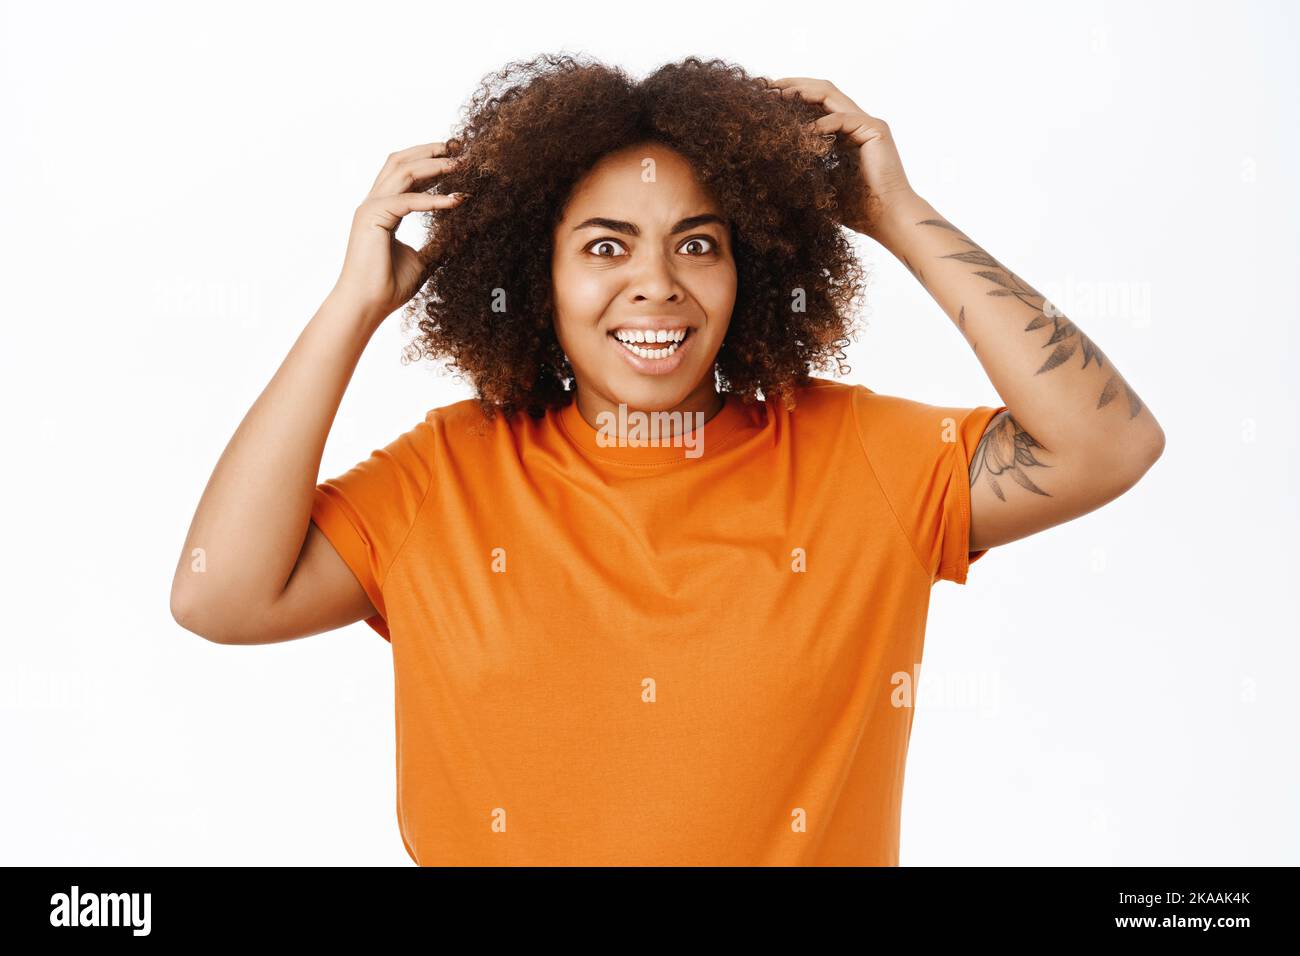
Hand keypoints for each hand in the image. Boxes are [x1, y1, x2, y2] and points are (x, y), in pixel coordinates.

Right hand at [329, 141, 467, 322]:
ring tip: (460, 164)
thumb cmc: (389, 287)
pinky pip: (407, 201)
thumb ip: (439, 243)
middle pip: (400, 161)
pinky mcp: (372, 218)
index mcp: (383, 209)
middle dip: (430, 151)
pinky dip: (433, 199)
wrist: (367, 306)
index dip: (430, 161)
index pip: (406, 174)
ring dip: (434, 165)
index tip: (457, 156)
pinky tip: (456, 200)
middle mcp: (374, 203)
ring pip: (403, 171)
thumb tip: (464, 233)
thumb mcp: (424, 260)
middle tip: (459, 146)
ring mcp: (370, 208)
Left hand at [766, 77, 917, 239]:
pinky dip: (821, 124)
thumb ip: (806, 169)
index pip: (816, 103)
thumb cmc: (857, 209)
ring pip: (832, 96)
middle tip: (768, 87)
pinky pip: (843, 119)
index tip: (767, 97)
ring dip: (803, 92)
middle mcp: (856, 122)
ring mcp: (867, 124)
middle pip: (823, 91)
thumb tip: (774, 167)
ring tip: (779, 96)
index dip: (793, 95)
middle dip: (794, 85)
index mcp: (844, 132)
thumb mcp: (821, 184)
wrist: (887, 219)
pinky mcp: (876, 130)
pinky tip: (804, 132)